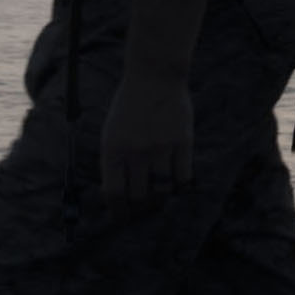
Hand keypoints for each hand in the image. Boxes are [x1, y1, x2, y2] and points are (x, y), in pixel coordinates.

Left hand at [97, 64, 193, 205]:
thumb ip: (113, 160)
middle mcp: (136, 151)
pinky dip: (179, 186)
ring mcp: (161, 147)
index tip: (121, 218)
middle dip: (139, 209)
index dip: (117, 211)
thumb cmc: (129, 105)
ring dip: (160, 199)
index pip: (114, 192)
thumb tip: (116, 194)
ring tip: (159, 198)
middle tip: (142, 211)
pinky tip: (176, 184)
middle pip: (139, 196)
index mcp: (114, 148)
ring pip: (162, 191)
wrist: (154, 76)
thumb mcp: (111, 131)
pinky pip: (183, 178)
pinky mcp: (183, 143)